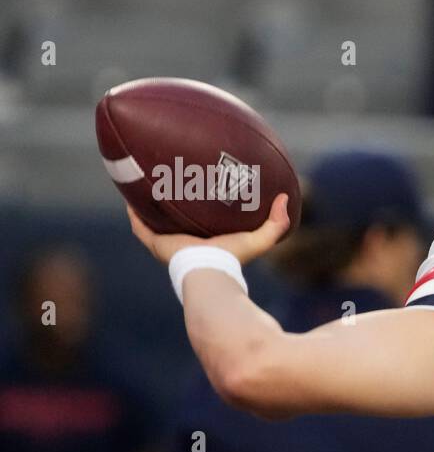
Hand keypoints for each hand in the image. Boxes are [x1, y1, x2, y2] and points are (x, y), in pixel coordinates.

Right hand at [126, 193, 291, 265]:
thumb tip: (287, 198)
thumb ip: (276, 222)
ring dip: (151, 205)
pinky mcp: (156, 244)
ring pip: (155, 221)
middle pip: (176, 220)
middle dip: (173, 203)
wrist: (211, 272)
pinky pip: (140, 226)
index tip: (200, 189)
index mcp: (206, 241)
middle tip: (171, 178)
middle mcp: (185, 242)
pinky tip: (129, 197)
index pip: (200, 223)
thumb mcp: (259, 238)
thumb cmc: (233, 259)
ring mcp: (169, 244)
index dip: (199, 209)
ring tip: (146, 182)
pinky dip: (134, 213)